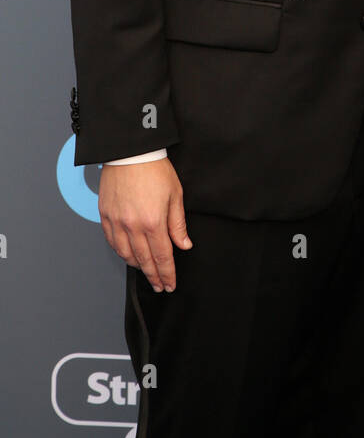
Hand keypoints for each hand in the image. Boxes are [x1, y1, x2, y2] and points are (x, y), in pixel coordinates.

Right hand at [98, 158, 191, 291]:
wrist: (130, 152)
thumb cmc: (154, 169)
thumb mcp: (175, 194)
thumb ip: (178, 224)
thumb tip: (183, 244)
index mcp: (153, 222)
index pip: (162, 256)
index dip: (167, 273)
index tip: (170, 284)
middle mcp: (133, 226)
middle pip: (144, 260)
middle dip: (153, 276)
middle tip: (160, 286)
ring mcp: (117, 222)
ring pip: (126, 254)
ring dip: (137, 266)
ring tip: (147, 271)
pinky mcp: (105, 216)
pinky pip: (112, 242)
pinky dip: (121, 252)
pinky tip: (128, 255)